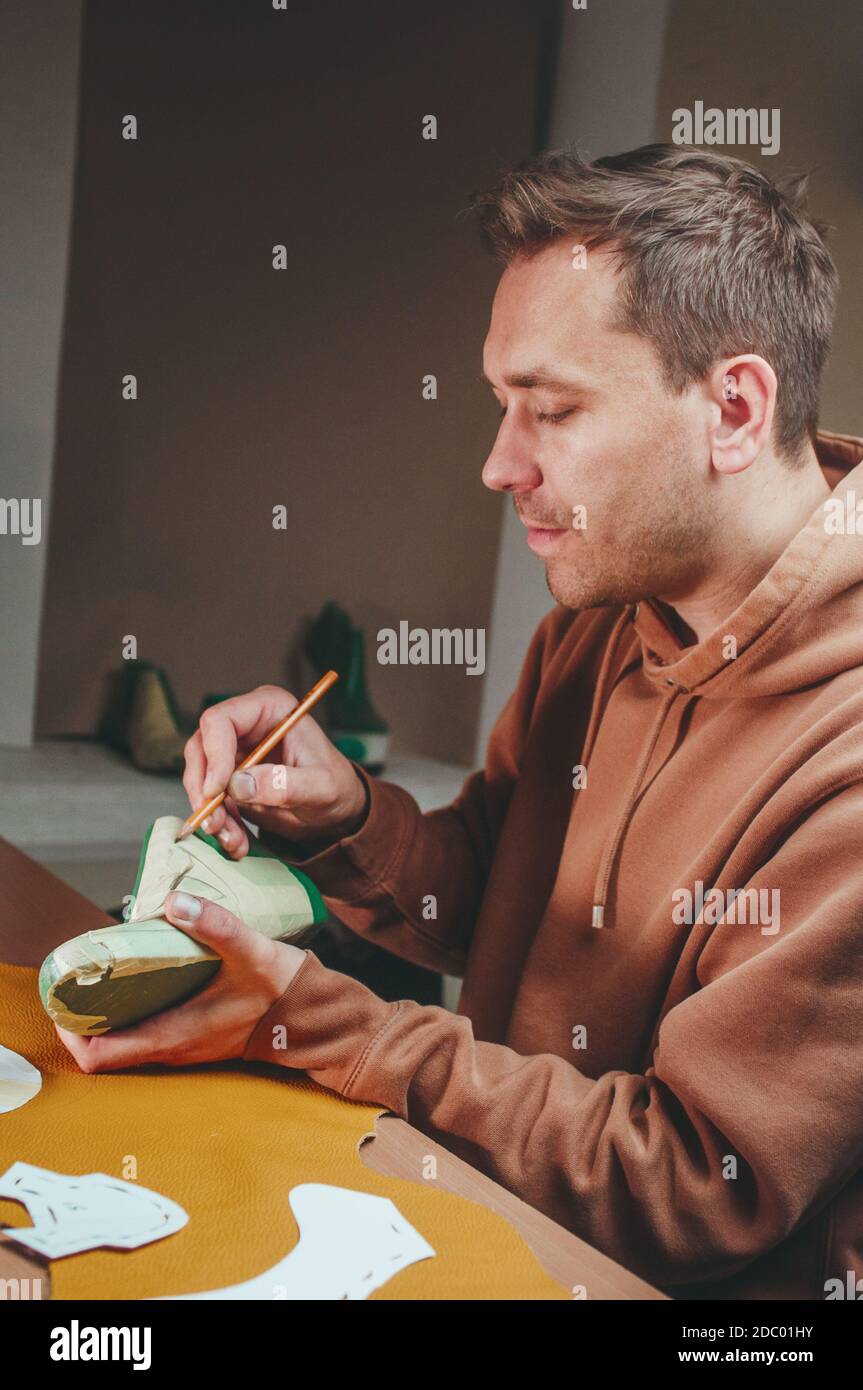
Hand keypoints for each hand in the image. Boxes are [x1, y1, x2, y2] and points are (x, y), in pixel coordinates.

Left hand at [55, 893, 306, 1072]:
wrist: (313, 1016)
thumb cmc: (282, 990)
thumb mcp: (251, 951)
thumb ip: (215, 925)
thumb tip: (176, 901)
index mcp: (172, 1035)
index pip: (98, 1056)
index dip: (70, 1032)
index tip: (66, 997)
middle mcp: (170, 1048)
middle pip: (102, 1048)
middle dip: (82, 1015)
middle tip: (80, 974)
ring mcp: (180, 1045)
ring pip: (122, 1040)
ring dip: (105, 1011)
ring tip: (104, 970)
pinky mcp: (191, 1035)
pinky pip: (143, 1030)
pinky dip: (129, 1008)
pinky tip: (138, 974)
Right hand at [183, 684, 369, 857]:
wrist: (336, 808)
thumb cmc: (336, 786)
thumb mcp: (321, 787)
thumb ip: (286, 784)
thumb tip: (241, 786)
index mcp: (269, 709)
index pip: (221, 721)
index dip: (213, 755)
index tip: (216, 791)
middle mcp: (247, 725)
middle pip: (201, 749)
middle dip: (204, 790)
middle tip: (215, 823)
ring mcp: (235, 751)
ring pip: (201, 777)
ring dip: (211, 812)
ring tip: (232, 839)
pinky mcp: (230, 778)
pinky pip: (210, 799)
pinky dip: (218, 822)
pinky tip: (236, 841)